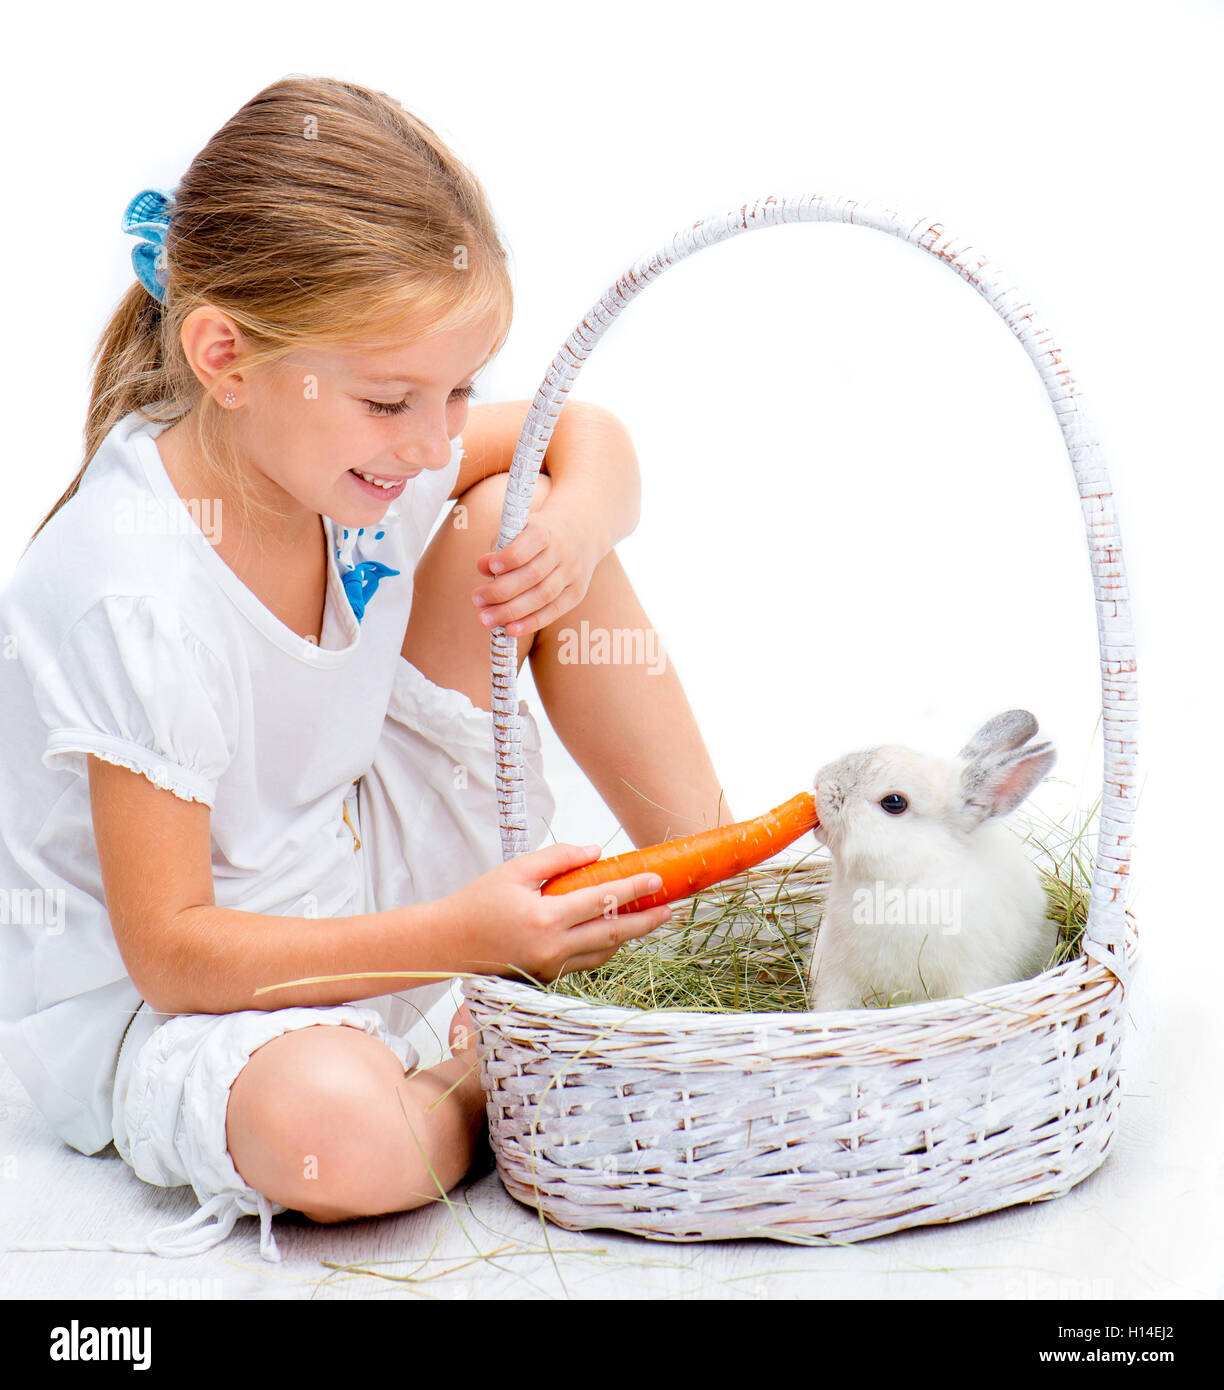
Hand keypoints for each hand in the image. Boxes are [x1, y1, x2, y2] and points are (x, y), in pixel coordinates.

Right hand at [442, 842, 671, 983]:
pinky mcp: (546, 979)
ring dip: (629, 936)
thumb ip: (558, 859)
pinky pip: (585, 962)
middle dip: (646, 921)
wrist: (447, 944)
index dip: (633, 889)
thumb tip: (598, 853)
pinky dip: (603, 946)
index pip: (602, 901)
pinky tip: (615, 931)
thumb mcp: (515, 870)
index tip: (657, 879)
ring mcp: (550, 968)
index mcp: (544, 918)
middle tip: (671, 908)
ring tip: (651, 918)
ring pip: (602, 953)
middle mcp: (551, 948)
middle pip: (612, 934)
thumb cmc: (478, 901)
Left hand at [470, 505, 599, 639]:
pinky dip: (531, 622)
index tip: (490, 568)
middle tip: (477, 601)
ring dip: (512, 611)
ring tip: (487, 619)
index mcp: (546, 531)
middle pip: (534, 574)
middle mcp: (563, 551)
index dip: (511, 557)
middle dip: (502, 591)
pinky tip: (510, 629)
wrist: (579, 536)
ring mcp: (572, 573)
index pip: (531, 542)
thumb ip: (499, 549)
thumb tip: (482, 567)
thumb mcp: (517, 533)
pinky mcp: (576, 593)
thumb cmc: (536, 538)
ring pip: (543, 596)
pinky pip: (554, 611)